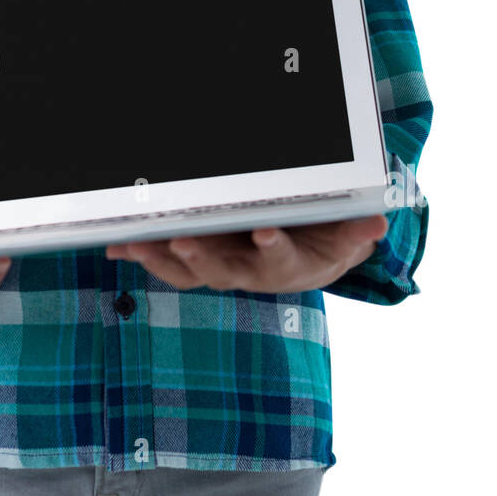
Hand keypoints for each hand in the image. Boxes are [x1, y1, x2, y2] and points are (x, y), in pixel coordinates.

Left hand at [104, 215, 389, 292]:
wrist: (309, 259)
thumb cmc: (324, 239)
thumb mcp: (346, 235)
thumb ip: (357, 230)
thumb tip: (378, 223)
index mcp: (288, 264)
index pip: (281, 258)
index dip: (272, 248)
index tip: (264, 233)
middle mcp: (250, 272)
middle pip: (223, 270)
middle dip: (202, 257)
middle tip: (184, 242)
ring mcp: (222, 269)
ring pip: (188, 271)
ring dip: (161, 259)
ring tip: (136, 245)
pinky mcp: (200, 264)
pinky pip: (169, 265)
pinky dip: (144, 255)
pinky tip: (118, 245)